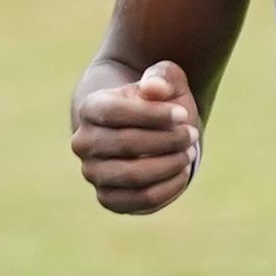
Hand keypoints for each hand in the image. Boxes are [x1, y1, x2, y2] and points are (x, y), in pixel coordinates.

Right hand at [71, 61, 199, 213]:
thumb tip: (154, 88)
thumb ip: (162, 77)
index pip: (115, 113)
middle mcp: (84, 143)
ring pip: (134, 175)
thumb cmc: (158, 102)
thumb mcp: (165, 80)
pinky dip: (168, 187)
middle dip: (168, 140)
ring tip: (188, 152)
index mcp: (91, 108)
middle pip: (127, 144)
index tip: (183, 113)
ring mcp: (93, 173)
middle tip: (191, 134)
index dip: (153, 114)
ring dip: (170, 164)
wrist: (149, 132)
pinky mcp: (109, 198)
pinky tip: (182, 172)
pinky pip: (141, 199)